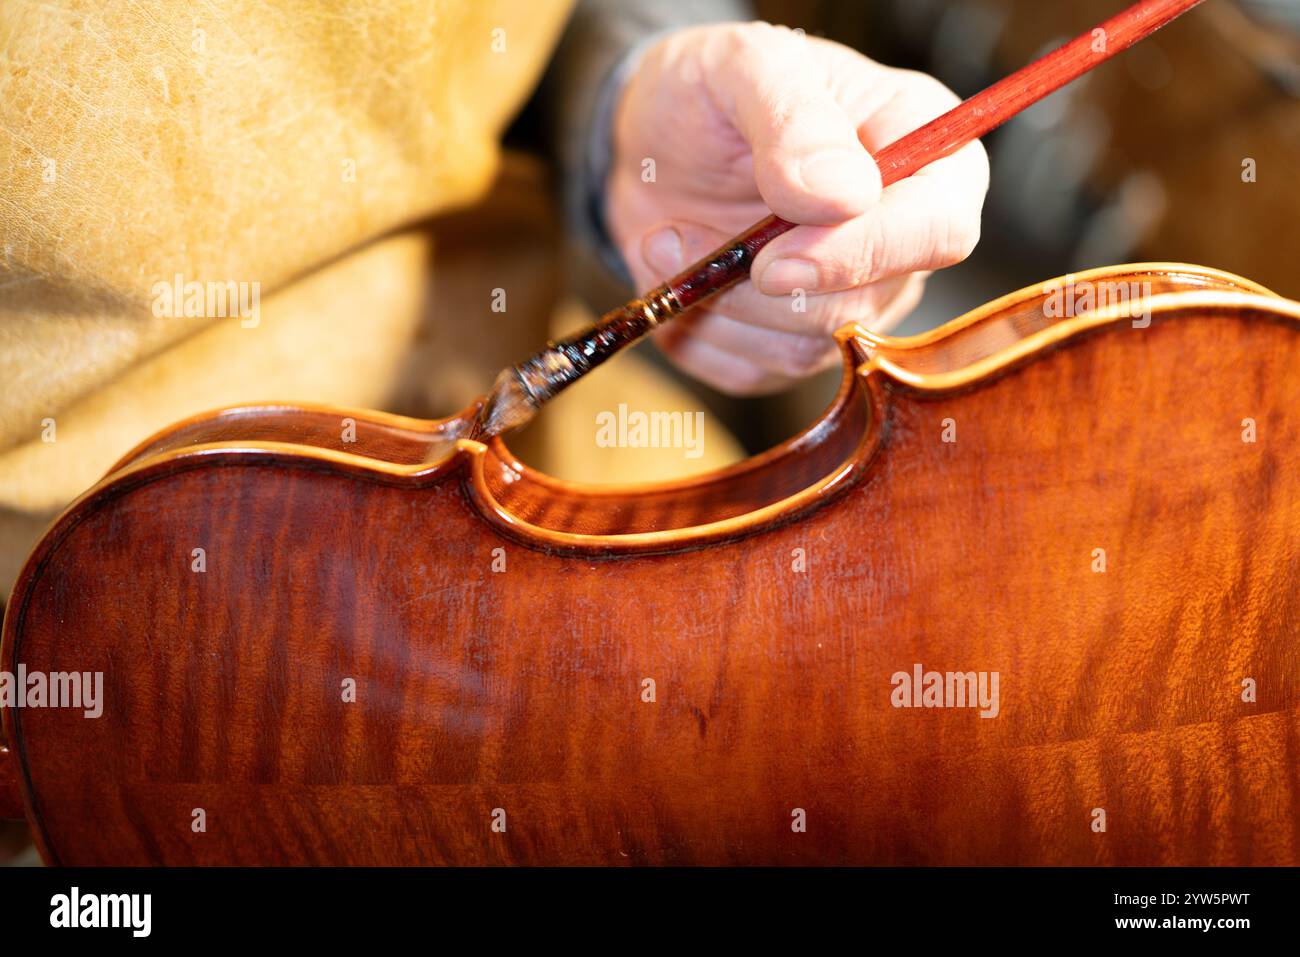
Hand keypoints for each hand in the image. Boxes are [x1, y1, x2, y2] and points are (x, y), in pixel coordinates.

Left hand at [606, 22, 988, 394]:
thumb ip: (795, 117)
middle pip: (863, 305)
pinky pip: (753, 369)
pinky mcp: (790, 343)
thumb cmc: (713, 91)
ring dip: (716, 304)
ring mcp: (850, 299)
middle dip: (758, 286)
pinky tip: (677, 275)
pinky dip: (698, 331)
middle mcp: (900, 241)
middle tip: (674, 233)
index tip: (773, 256)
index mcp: (925, 157)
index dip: (863, 252)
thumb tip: (844, 195)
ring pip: (801, 348)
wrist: (654, 144)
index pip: (938, 231)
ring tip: (664, 237)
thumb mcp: (744, 65)